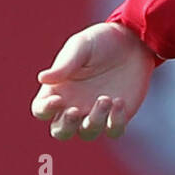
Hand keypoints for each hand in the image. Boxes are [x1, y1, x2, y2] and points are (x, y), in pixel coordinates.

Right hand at [31, 22, 156, 141]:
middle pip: (61, 131)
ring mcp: (96, 112)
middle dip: (65, 127)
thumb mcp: (81, 47)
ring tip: (105, 98)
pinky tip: (120, 102)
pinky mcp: (118, 114)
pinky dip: (115, 122)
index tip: (58, 99)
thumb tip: (42, 78)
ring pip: (88, 133)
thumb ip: (65, 64)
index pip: (41, 109)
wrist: (133, 41)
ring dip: (94, 121)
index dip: (45, 110)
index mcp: (59, 89)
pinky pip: (114, 130)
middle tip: (75, 110)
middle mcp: (74, 105)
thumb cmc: (101, 41)